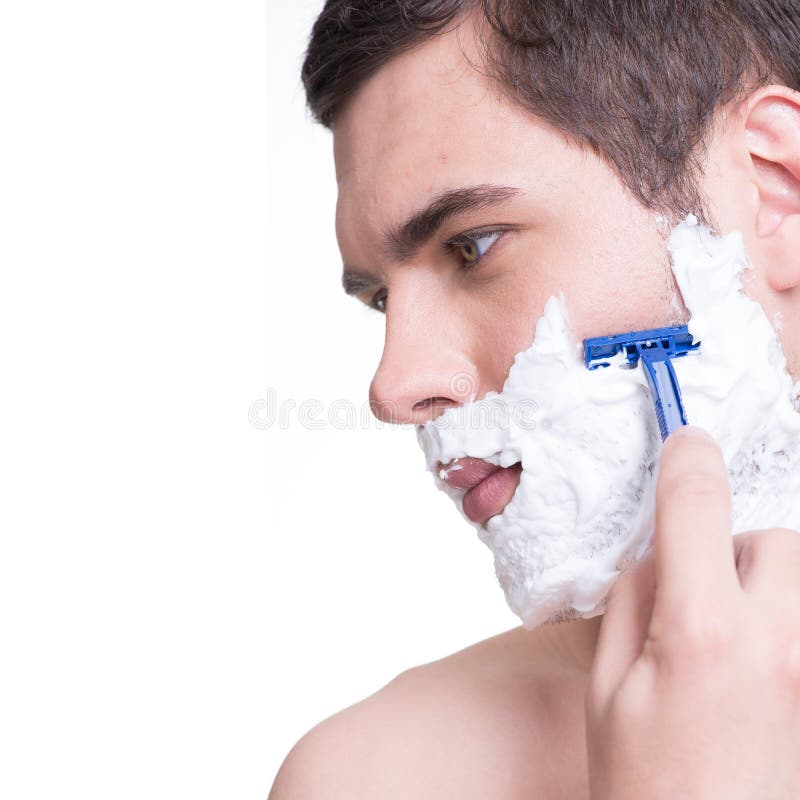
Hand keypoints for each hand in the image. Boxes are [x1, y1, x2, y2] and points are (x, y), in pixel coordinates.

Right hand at [585, 426, 799, 799]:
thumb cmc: (644, 786)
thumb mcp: (608, 689)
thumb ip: (632, 602)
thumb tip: (658, 553)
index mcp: (703, 632)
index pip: (697, 509)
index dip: (688, 462)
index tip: (686, 441)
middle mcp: (776, 643)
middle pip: (773, 538)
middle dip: (731, 542)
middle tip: (694, 584)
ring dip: (762, 579)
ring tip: (723, 628)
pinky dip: (777, 617)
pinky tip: (747, 663)